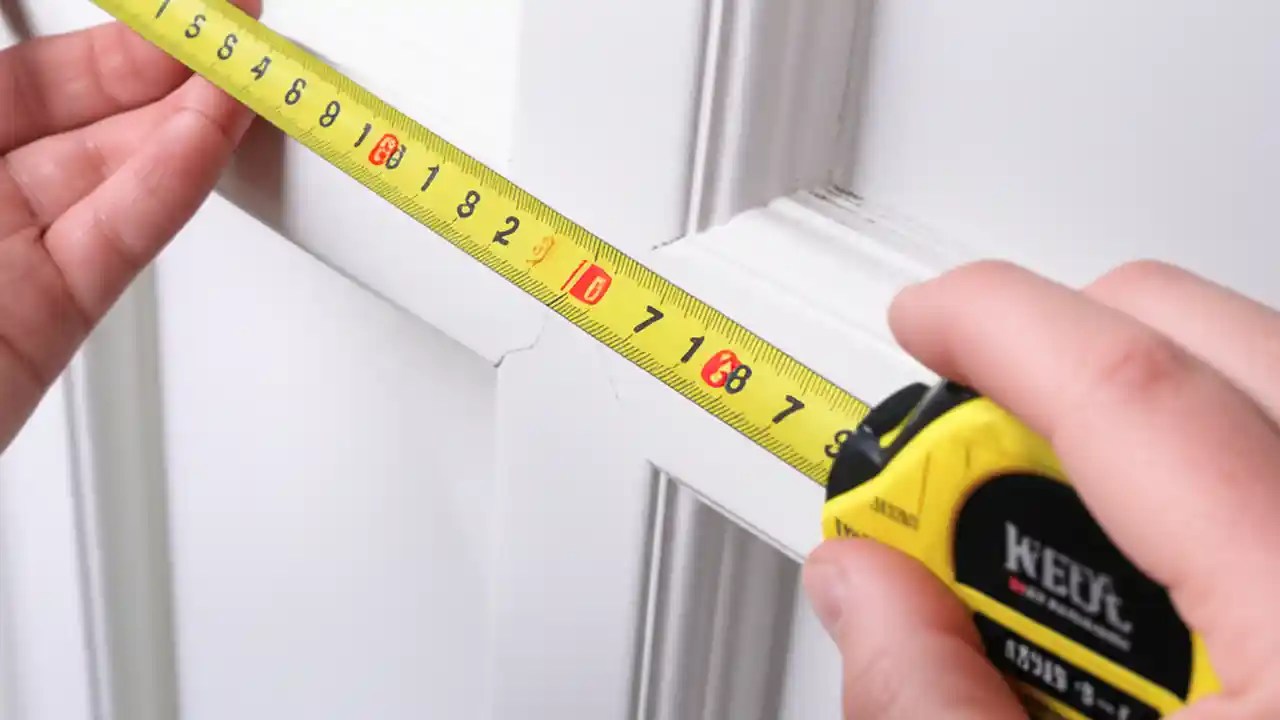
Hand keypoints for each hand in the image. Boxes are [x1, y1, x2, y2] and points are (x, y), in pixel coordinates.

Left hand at [0, 0, 259, 448]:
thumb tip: (2, 14)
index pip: (0, 48)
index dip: (73, 16)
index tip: (141, 0)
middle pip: (66, 98)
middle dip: (152, 58)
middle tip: (220, 26)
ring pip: (107, 166)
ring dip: (183, 118)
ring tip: (241, 73)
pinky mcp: (44, 315)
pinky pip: (116, 238)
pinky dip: (172, 187)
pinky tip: (210, 140)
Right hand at [803, 260, 1279, 717]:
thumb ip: (928, 702)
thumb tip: (863, 584)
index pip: (1137, 393)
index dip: (997, 328)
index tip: (924, 320)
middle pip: (1227, 348)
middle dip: (1073, 350)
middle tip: (972, 440)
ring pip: (1269, 386)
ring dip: (1148, 411)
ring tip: (1055, 519)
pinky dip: (1217, 455)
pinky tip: (1161, 551)